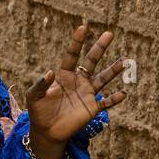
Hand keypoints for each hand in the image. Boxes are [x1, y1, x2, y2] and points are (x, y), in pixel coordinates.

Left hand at [26, 22, 128, 144]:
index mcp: (64, 75)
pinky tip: (123, 94)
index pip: (72, 56)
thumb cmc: (39, 111)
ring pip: (103, 79)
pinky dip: (114, 99)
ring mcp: (87, 94)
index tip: (83, 28)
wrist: (46, 131)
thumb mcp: (34, 96)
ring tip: (125, 62)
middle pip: (91, 61)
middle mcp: (78, 81)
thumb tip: (50, 72)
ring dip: (113, 71)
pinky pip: (106, 102)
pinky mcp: (92, 108)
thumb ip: (40, 84)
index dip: (77, 43)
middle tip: (109, 34)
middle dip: (100, 48)